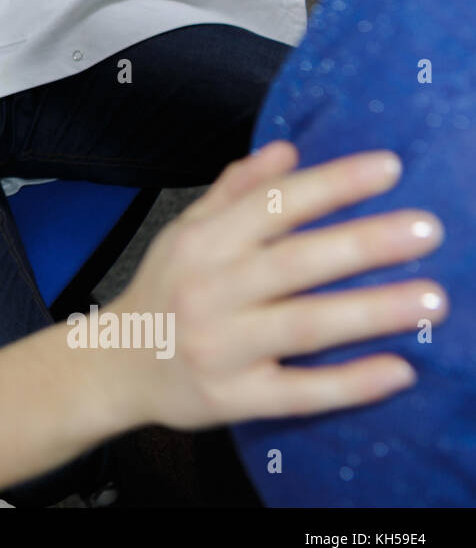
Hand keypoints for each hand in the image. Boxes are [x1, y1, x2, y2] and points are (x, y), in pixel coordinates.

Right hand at [102, 142, 447, 430]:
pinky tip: (399, 371)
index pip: (271, 206)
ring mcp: (221, 348)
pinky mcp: (234, 398)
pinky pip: (299, 392)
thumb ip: (236, 192)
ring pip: (304, 326)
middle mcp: (208, 293)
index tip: (389, 169)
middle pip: (294, 263)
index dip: (330, 185)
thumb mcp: (184, 233)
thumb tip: (287, 150)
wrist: (115, 366)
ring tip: (433, 300)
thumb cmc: (162, 293)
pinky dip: (349, 384)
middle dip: (363, 244)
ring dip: (370, 312)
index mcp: (200, 244)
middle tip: (427, 230)